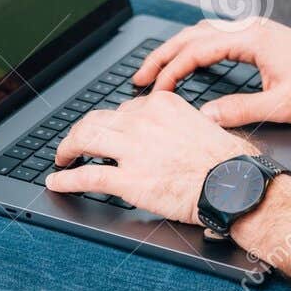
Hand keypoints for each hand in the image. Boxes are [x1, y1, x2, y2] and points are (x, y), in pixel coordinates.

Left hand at [47, 90, 247, 223]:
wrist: (234, 185)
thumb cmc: (229, 161)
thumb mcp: (205, 124)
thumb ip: (179, 122)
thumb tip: (173, 130)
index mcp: (161, 105)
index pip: (123, 109)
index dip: (112, 124)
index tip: (108, 132)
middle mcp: (142, 121)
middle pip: (97, 119)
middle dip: (81, 131)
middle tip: (75, 142)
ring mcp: (133, 149)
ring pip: (84, 139)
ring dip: (67, 148)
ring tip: (61, 157)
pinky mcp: (128, 179)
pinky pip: (86, 176)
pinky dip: (66, 179)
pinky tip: (56, 181)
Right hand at [134, 18, 290, 126]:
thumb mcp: (280, 106)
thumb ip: (238, 111)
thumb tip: (205, 117)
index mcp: (251, 38)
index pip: (196, 50)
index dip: (170, 71)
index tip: (154, 91)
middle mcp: (250, 28)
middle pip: (192, 35)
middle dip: (162, 56)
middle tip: (139, 77)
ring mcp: (255, 31)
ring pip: (203, 32)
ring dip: (178, 50)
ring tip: (158, 70)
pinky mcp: (262, 38)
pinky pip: (217, 36)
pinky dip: (196, 48)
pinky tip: (191, 61)